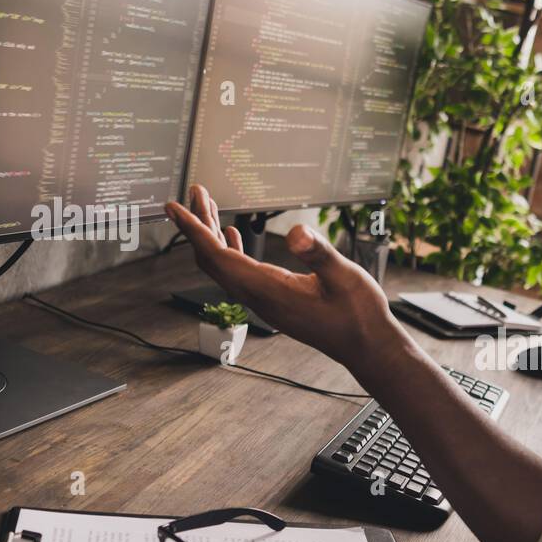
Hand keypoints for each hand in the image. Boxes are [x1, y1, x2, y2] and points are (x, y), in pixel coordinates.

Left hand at [165, 185, 408, 375]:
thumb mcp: (346, 277)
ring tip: (207, 208)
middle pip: (214, 260)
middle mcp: (260, 299)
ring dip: (212, 237)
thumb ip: (320, 254)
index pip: (218, 257)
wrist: (367, 347)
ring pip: (224, 268)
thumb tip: (299, 232)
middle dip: (198, 226)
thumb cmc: (359, 316)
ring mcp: (265, 302)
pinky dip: (229, 252)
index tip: (173, 208)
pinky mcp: (274, 302)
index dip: (193, 230)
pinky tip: (233, 237)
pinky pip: (239, 276)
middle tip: (192, 195)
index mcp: (270, 291)